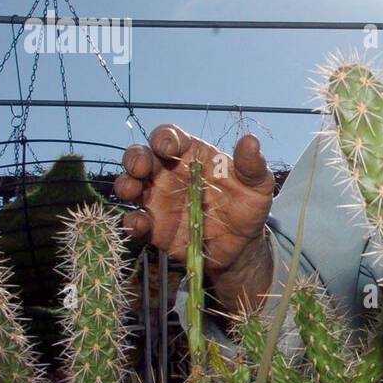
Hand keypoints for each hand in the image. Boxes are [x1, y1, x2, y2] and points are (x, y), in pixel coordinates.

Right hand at [114, 125, 275, 308]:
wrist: (242, 245)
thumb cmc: (247, 206)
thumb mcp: (257, 185)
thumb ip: (251, 165)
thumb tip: (250, 140)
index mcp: (191, 155)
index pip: (170, 136)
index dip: (164, 137)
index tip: (167, 146)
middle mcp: (168, 173)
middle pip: (141, 156)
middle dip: (135, 158)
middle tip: (140, 168)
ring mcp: (158, 199)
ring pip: (130, 184)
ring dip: (126, 185)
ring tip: (131, 191)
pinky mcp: (154, 226)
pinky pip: (135, 221)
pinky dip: (132, 222)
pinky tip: (141, 225)